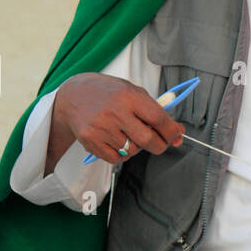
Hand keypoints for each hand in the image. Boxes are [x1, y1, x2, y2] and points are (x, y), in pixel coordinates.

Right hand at [46, 73, 183, 172]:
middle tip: (160, 142)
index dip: (172, 131)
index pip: (158, 119)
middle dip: (160, 145)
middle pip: (148, 141)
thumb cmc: (107, 94)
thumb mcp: (132, 92)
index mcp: (128, 96)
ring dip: (136, 147)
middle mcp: (115, 112)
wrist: (72, 96)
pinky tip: (116, 140)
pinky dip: (121, 154)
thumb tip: (178, 135)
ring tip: (128, 133)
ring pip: (132, 151)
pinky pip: (116, 158)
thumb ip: (155, 111)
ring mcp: (101, 128)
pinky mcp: (90, 141)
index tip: (176, 135)